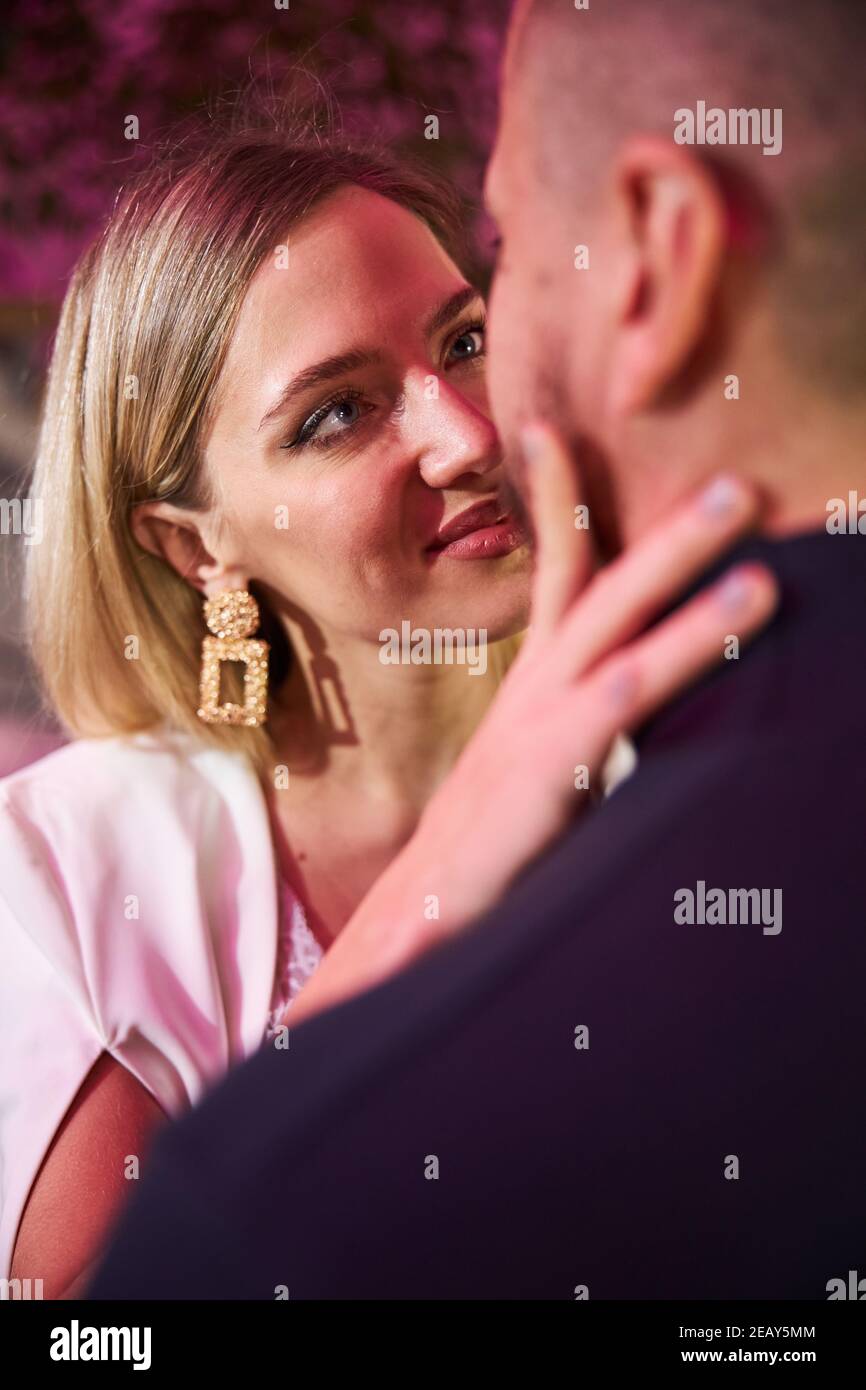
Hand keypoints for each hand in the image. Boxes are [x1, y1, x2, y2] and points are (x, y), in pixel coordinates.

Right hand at [285, 426, 777, 1026]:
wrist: (413, 916)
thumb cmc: (487, 846)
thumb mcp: (537, 770)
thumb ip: (583, 727)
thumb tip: (637, 699)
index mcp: (533, 684)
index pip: (553, 570)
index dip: (561, 498)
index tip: (562, 427)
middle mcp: (534, 689)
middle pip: (599, 585)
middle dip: (667, 532)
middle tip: (738, 484)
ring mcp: (535, 727)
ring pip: (615, 636)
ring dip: (684, 589)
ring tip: (762, 569)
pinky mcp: (543, 775)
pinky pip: (604, 711)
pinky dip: (649, 670)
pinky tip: (698, 640)